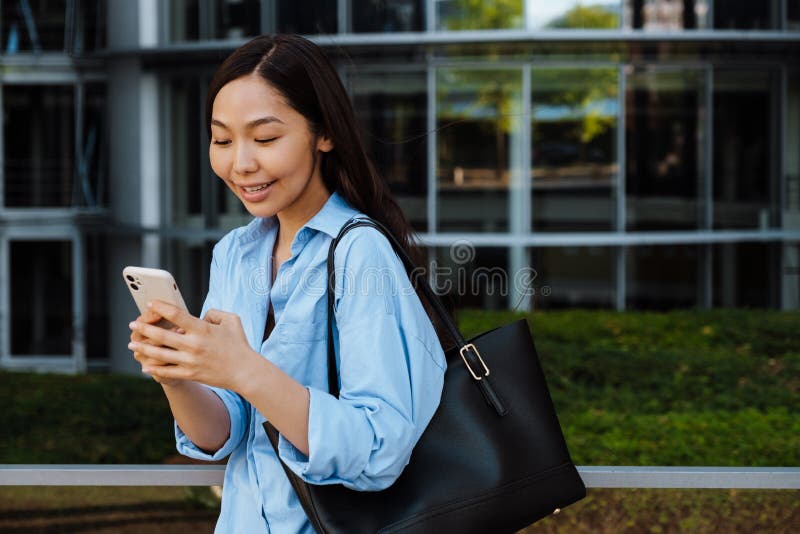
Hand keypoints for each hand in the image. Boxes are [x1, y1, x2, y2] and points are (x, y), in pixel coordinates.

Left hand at [127, 299, 259, 391]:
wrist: (245, 371)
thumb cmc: (239, 344)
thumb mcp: (231, 320)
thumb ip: (214, 313)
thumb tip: (199, 316)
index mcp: (202, 329)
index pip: (176, 315)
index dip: (161, 308)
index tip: (151, 304)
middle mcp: (194, 345)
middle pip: (162, 335)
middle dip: (144, 328)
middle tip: (133, 324)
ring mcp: (190, 361)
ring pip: (160, 354)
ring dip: (144, 348)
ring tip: (132, 343)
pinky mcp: (191, 374)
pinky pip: (168, 371)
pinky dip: (155, 369)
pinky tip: (145, 365)